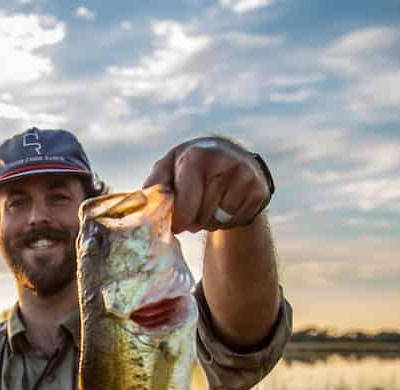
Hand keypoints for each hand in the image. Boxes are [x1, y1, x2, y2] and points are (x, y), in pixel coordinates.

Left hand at [142, 137, 271, 233]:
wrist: (230, 157)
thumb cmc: (189, 168)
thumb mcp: (168, 168)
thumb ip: (154, 185)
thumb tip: (139, 204)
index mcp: (196, 155)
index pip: (188, 202)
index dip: (180, 219)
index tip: (177, 223)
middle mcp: (224, 161)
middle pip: (202, 215)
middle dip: (194, 220)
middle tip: (194, 211)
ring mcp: (245, 174)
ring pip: (220, 219)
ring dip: (210, 221)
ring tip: (209, 206)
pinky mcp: (260, 189)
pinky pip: (238, 220)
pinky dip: (228, 221)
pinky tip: (226, 205)